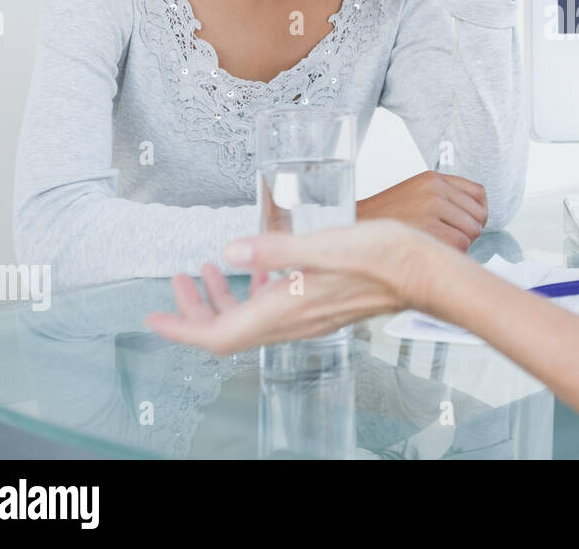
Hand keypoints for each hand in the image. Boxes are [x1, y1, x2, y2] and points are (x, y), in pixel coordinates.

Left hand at [144, 219, 443, 354]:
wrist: (425, 271)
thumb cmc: (385, 257)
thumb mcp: (325, 243)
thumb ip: (275, 250)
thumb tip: (232, 252)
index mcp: (286, 309)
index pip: (218, 335)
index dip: (181, 328)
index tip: (154, 318)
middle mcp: (293, 320)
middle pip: (228, 331)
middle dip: (195, 311)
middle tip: (176, 285)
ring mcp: (309, 316)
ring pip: (250, 320)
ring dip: (222, 300)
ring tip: (206, 272)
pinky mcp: (322, 305)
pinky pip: (275, 309)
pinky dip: (254, 292)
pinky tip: (259, 269)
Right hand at [357, 170, 487, 250]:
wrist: (354, 229)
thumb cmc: (384, 218)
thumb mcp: (415, 193)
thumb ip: (445, 196)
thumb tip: (479, 213)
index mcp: (433, 179)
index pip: (479, 194)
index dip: (478, 212)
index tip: (470, 222)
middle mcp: (435, 191)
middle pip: (478, 217)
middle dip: (468, 231)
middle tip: (448, 238)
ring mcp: (432, 209)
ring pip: (471, 234)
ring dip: (459, 244)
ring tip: (435, 244)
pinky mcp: (429, 231)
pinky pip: (460, 247)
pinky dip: (449, 254)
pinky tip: (430, 251)